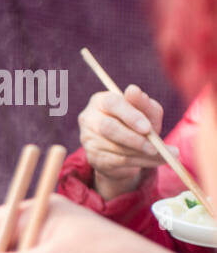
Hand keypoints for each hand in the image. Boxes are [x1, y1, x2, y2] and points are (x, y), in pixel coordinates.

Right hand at [77, 84, 167, 199]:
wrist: (126, 149)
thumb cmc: (137, 124)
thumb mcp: (146, 112)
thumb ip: (143, 102)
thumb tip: (133, 90)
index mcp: (101, 100)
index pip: (111, 103)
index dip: (130, 115)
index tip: (147, 128)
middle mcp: (89, 118)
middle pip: (108, 127)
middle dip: (134, 138)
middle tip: (155, 147)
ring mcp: (88, 139)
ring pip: (115, 147)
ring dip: (142, 154)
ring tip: (165, 155)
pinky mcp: (93, 158)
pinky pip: (118, 161)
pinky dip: (141, 162)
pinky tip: (156, 161)